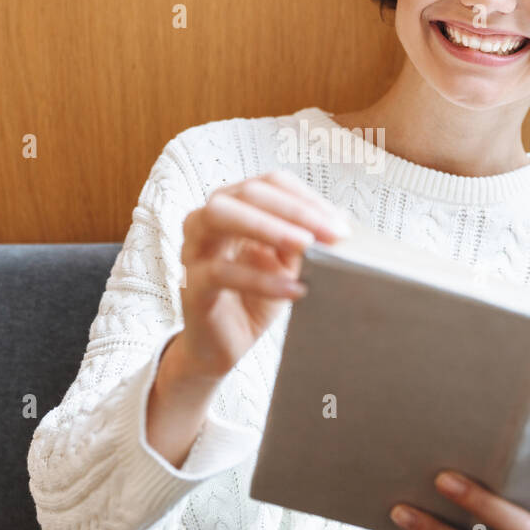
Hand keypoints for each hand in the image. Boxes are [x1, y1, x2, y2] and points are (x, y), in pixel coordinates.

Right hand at [174, 169, 351, 380]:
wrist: (222, 346)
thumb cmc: (253, 298)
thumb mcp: (286, 264)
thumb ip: (303, 240)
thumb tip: (339, 221)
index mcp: (233, 206)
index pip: (270, 183)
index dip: (306, 199)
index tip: (340, 224)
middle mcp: (206, 218)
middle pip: (248, 193)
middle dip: (295, 210)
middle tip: (332, 234)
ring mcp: (193, 249)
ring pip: (220, 217)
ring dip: (269, 228)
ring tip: (306, 247)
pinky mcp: (190, 284)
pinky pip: (221, 272)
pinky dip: (261, 280)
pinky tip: (293, 290)